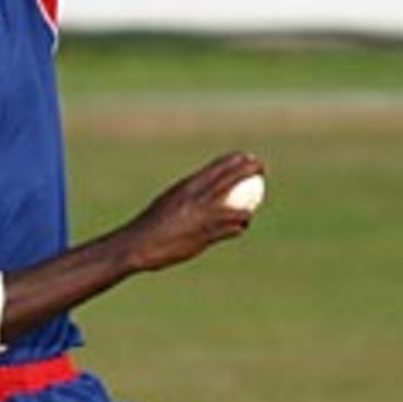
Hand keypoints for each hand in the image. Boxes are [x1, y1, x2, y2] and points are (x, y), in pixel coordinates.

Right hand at [125, 154, 266, 273]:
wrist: (141, 244)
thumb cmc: (153, 222)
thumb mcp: (170, 200)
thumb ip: (188, 194)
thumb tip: (201, 187)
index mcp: (188, 186)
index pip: (218, 166)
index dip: (237, 159)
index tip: (247, 157)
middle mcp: (198, 198)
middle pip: (233, 178)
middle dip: (252, 170)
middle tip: (261, 170)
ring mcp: (205, 217)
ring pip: (239, 207)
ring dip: (248, 208)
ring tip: (250, 209)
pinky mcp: (207, 235)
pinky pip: (232, 230)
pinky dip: (238, 227)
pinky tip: (240, 227)